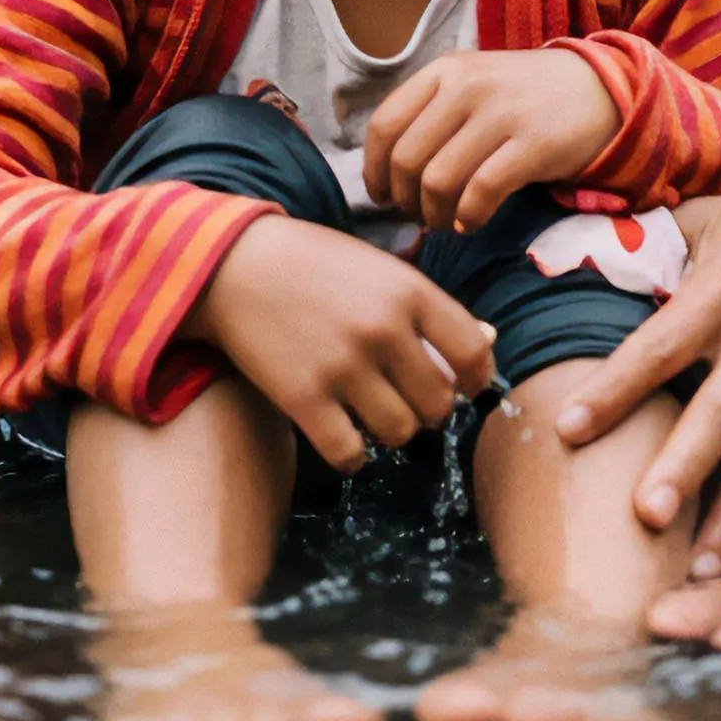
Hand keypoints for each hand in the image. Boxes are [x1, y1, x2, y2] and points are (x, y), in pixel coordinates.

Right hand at [181, 214, 496, 470]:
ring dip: (390, 431)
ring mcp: (342, 366)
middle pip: (439, 404)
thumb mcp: (379, 271)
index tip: (463, 386)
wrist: (232, 266)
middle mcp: (382, 329)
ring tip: (369, 411)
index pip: (474, 353)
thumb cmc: (314, 266)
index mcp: (409, 291)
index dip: (477, 379)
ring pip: (400, 434)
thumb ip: (428, 308)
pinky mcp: (302, 398)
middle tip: (404, 397)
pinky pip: (350, 454)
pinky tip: (339, 434)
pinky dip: (350, 455)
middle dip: (426, 409)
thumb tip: (489, 344)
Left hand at [363, 48, 619, 234]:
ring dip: (434, 215)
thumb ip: (430, 116)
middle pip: (407, 160)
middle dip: (405, 200)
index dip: (373, 170)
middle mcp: (467, 87)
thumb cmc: (524, 97)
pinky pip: (482, 192)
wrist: (600, 89)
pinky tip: (471, 223)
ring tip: (445, 222)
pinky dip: (468, 217)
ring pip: (439, 180)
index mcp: (443, 72)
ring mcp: (501, 113)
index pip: (384, 125)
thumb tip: (387, 175)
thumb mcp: (472, 85)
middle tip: (417, 216)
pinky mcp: (533, 143)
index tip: (382, 196)